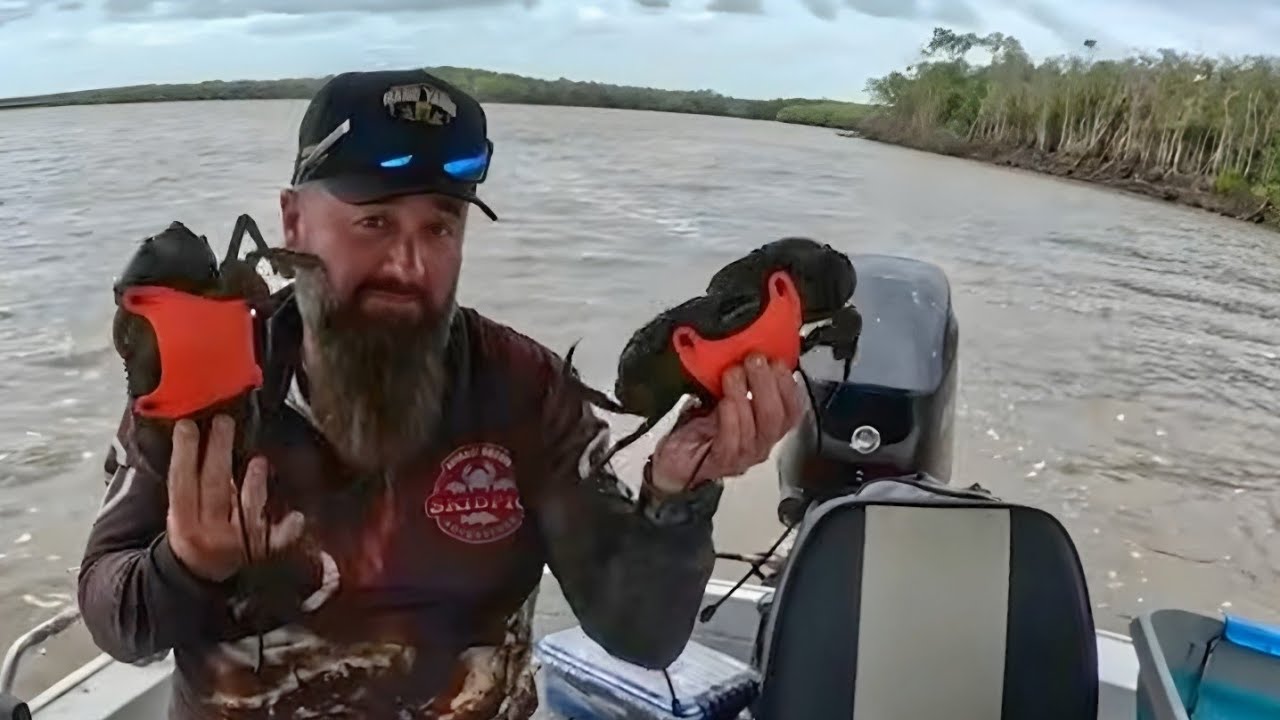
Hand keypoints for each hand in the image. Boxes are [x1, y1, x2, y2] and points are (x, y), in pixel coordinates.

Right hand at [166, 415, 304, 581]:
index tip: (187, 425)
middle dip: (218, 453)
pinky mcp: (261, 551)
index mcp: (184, 522)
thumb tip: (194, 436)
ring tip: (259, 462)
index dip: (184, 454)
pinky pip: (275, 540)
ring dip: (254, 484)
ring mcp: (238, 542)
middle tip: (223, 422)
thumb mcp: (179, 513)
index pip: (181, 483)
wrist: (200, 575)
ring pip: (246, 508)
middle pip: (215, 488)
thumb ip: (187, 483)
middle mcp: (210, 532)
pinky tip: (297, 519)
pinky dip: (286, 530)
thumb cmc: (192, 533)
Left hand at [649, 353, 805, 492]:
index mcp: (766, 427)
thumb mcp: (724, 399)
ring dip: (746, 395)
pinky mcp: (722, 462)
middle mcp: (760, 443)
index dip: (788, 384)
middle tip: (754, 360)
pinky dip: (731, 418)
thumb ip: (740, 381)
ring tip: (733, 374)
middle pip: (777, 416)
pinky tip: (725, 401)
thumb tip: (745, 350)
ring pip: (758, 427)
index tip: (777, 361)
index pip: (792, 409)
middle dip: (767, 383)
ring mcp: (744, 456)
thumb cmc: (700, 430)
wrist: (676, 460)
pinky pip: (733, 440)